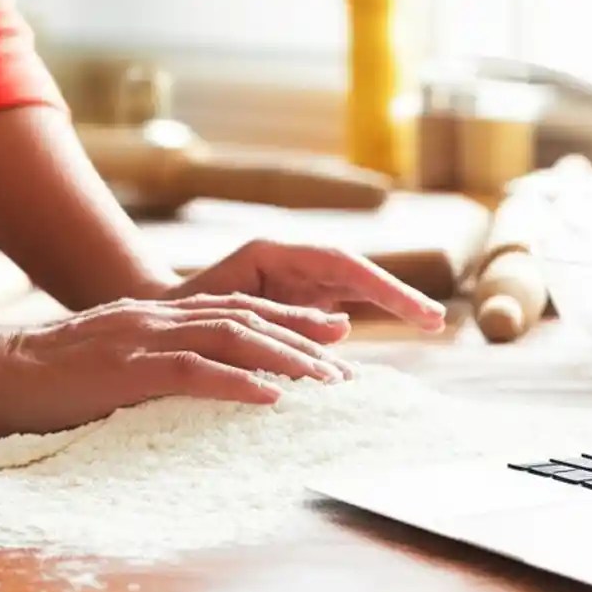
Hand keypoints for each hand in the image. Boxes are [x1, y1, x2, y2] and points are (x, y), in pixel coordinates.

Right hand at [0, 294, 354, 445]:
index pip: (240, 309)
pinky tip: (272, 397)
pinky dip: (237, 382)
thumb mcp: (117, 361)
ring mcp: (145, 338)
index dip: (291, 320)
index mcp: (160, 314)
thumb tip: (203, 386)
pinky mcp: (127, 367)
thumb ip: (160, 364)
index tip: (334, 337)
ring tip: (327, 382)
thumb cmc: (51, 377)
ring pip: (233, 337)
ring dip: (286, 358)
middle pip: (249, 319)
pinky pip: (193, 371)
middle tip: (347, 369)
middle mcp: (160, 316)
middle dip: (304, 341)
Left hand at [164, 240, 446, 333]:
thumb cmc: (180, 316)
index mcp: (273, 255)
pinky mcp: (298, 307)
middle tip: (436, 320)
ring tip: (431, 324)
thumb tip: (343, 326)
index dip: (382, 286)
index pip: (341, 263)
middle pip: (356, 273)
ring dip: (392, 305)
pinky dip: (368, 324)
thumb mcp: (223, 313)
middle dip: (397, 294)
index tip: (415, 308)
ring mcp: (296, 285)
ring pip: (354, 290)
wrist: (155, 325)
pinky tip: (399, 336)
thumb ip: (279, 317)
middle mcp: (291, 265)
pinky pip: (340, 312)